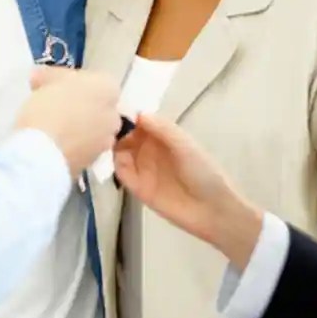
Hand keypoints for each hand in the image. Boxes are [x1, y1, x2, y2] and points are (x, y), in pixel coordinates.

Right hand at [16, 67, 121, 177]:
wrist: (43, 154)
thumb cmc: (47, 108)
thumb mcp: (44, 81)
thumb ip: (49, 77)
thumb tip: (41, 78)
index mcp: (107, 88)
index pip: (91, 80)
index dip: (68, 82)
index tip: (50, 86)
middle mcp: (113, 114)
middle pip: (96, 106)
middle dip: (77, 106)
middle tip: (52, 106)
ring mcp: (106, 141)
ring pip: (91, 130)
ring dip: (76, 127)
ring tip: (52, 129)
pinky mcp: (94, 163)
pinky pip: (83, 149)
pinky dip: (72, 146)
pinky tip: (53, 145)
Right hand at [114, 113, 264, 270]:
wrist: (211, 210)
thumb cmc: (203, 172)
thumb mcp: (185, 145)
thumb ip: (163, 129)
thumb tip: (138, 113)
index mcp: (163, 137)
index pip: (140, 121)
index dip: (128, 114)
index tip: (114, 107)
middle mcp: (150, 150)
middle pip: (126, 135)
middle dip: (116, 129)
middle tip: (105, 124)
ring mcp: (143, 169)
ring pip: (120, 152)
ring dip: (112, 145)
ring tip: (106, 139)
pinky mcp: (137, 188)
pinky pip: (121, 173)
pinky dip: (115, 164)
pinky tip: (115, 157)